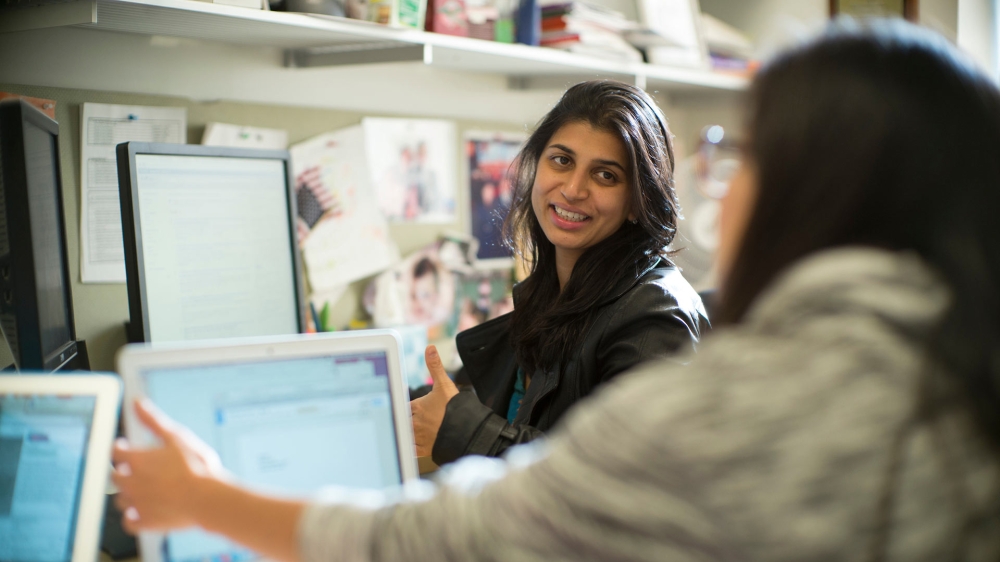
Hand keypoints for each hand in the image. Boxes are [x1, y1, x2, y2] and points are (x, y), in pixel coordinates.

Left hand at [112, 399, 228, 533]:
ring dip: (129, 494)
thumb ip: (153, 421)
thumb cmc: (196, 467)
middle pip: (114, 476)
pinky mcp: (145, 521)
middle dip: (124, 471)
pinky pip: (128, 522)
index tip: (127, 448)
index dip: (120, 448)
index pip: (114, 452)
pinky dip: (133, 517)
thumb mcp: (176, 437)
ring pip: (120, 499)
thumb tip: (137, 404)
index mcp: (136, 460)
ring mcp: (136, 503)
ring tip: (145, 490)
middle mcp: (130, 482)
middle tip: (140, 470)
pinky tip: (144, 511)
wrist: (208, 499)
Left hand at [410, 345, 458, 456]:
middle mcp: (414, 422)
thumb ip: (435, 366)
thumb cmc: (454, 408)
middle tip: (403, 419)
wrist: (466, 430)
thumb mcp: (445, 384)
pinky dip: (407, 448)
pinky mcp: (424, 450)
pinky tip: (406, 448)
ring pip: (405, 434)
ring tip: (404, 432)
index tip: (404, 405)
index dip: (404, 405)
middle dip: (403, 419)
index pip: (403, 405)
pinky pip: (409, 450)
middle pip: (402, 420)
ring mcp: (419, 437)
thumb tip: (429, 348)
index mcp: (417, 406)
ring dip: (404, 432)